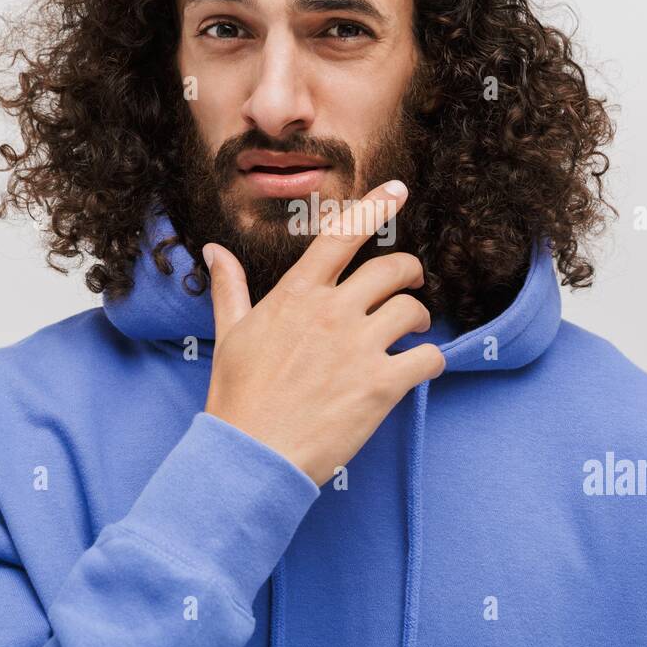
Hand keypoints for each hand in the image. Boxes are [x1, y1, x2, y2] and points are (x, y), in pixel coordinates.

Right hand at [202, 180, 445, 485]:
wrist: (251, 456)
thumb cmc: (238, 397)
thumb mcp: (230, 334)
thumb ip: (230, 287)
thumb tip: (214, 250)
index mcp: (296, 295)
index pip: (342, 235)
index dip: (375, 206)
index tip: (398, 190)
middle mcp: (331, 312)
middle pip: (392, 268)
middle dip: (408, 273)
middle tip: (410, 286)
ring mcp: (358, 347)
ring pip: (412, 310)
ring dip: (419, 319)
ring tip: (411, 334)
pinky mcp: (381, 385)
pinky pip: (428, 358)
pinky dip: (431, 361)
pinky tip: (420, 369)